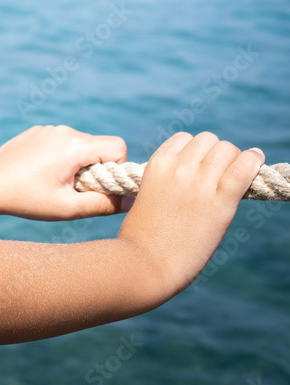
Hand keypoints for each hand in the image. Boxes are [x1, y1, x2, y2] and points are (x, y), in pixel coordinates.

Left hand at [0, 125, 127, 220]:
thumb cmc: (26, 199)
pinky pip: (61, 142)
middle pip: (99, 146)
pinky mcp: (36, 132)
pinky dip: (60, 158)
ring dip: (77, 163)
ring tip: (53, 183)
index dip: (117, 168)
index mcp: (74, 145)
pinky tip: (40, 174)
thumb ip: (104, 204)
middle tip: (73, 190)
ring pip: (80, 144)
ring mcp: (47, 129)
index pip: (118, 147)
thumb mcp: (68, 208)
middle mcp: (63, 130)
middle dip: (95, 168)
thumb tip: (130, 200)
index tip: (98, 186)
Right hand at [118, 132, 263, 292]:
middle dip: (217, 154)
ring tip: (235, 177)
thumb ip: (169, 180)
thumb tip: (197, 175)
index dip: (198, 152)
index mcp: (157, 164)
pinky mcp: (220, 202)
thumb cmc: (145, 237)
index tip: (203, 168)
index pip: (186, 138)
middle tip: (221, 176)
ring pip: (227, 149)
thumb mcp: (150, 196)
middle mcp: (178, 167)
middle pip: (209, 140)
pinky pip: (243, 169)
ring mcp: (198, 183)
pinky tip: (256, 161)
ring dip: (234, 160)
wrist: (146, 263)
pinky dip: (253, 161)